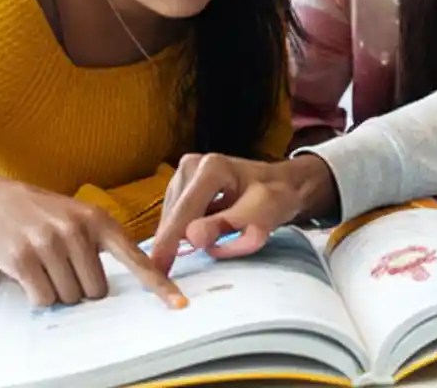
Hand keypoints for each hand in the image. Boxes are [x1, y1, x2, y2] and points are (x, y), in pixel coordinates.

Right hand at [0, 175, 185, 308]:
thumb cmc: (44, 214)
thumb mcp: (80, 217)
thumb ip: (101, 245)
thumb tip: (113, 288)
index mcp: (100, 221)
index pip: (136, 259)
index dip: (158, 285)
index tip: (178, 304)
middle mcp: (77, 230)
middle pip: (96, 290)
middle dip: (81, 287)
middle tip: (63, 265)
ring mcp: (50, 243)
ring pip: (70, 297)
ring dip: (58, 290)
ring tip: (45, 264)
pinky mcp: (23, 258)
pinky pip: (44, 298)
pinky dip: (38, 294)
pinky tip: (30, 272)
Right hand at [151, 153, 337, 273]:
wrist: (281, 184)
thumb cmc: (275, 198)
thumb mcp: (260, 214)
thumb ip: (226, 225)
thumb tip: (192, 238)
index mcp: (212, 168)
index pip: (184, 212)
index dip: (168, 243)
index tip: (156, 271)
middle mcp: (191, 165)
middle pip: (173, 216)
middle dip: (180, 243)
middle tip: (200, 260)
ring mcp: (183, 173)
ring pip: (171, 218)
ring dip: (184, 239)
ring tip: (215, 240)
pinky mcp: (180, 185)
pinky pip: (174, 217)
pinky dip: (184, 232)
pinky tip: (204, 233)